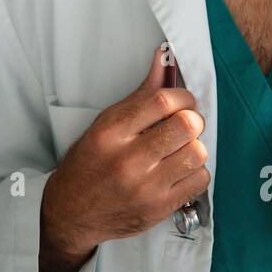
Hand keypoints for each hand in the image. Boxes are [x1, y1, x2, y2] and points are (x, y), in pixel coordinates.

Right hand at [41, 46, 208, 263]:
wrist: (72, 213)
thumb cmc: (89, 164)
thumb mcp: (106, 124)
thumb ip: (140, 94)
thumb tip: (164, 58)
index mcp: (111, 132)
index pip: (162, 101)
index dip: (183, 96)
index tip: (183, 101)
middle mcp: (127, 159)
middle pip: (186, 126)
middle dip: (192, 120)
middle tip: (185, 125)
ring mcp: (145, 187)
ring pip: (197, 153)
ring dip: (194, 147)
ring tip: (180, 149)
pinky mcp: (158, 208)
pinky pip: (199, 180)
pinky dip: (195, 172)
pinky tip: (179, 171)